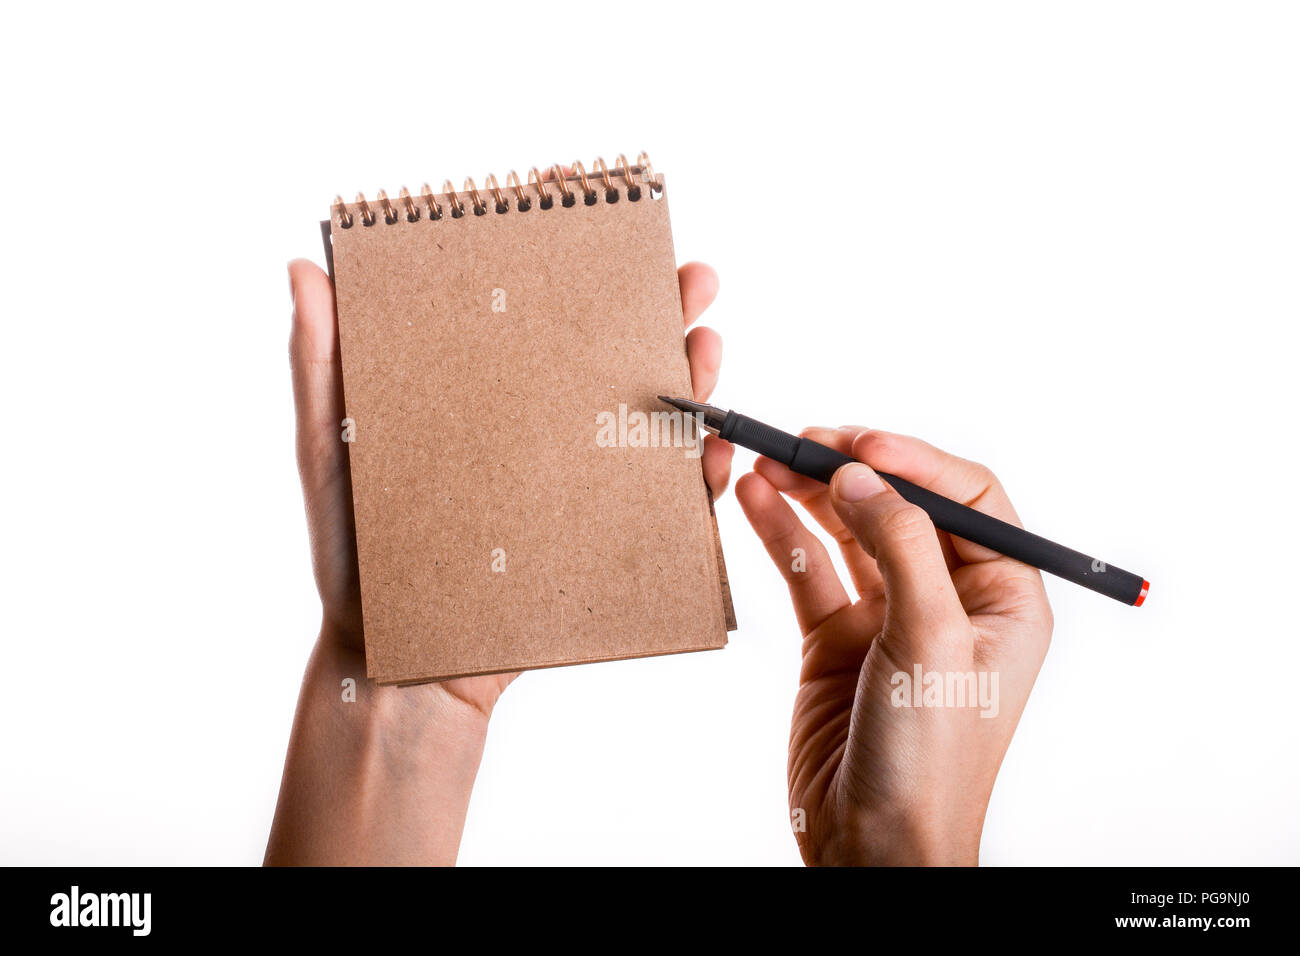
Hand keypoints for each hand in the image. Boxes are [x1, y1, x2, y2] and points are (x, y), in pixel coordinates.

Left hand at [266, 257, 730, 864]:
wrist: (396, 665)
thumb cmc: (355, 559)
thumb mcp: (331, 453)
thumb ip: (323, 368)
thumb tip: (304, 272)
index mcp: (476, 387)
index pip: (520, 301)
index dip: (553, 242)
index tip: (579, 190)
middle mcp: (532, 421)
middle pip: (602, 345)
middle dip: (652, 300)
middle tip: (686, 270)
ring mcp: (571, 476)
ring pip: (646, 411)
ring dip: (689, 372)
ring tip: (705, 339)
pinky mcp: (599, 534)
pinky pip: (659, 500)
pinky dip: (692, 474)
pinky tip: (708, 449)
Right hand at [735, 428, 1052, 864]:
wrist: (873, 846)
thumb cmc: (931, 762)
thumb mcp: (930, 641)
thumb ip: (900, 547)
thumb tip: (865, 472)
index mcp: (1003, 599)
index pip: (968, 499)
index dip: (915, 461)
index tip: (860, 443)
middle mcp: (949, 600)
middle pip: (901, 506)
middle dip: (853, 469)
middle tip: (802, 441)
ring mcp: (889, 618)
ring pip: (850, 532)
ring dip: (810, 494)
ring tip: (767, 460)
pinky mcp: (838, 640)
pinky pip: (811, 570)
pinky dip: (783, 533)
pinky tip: (754, 500)